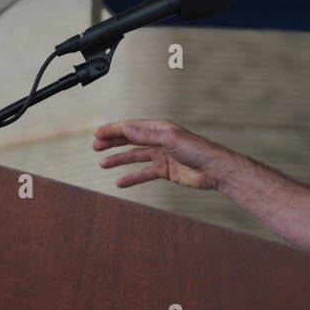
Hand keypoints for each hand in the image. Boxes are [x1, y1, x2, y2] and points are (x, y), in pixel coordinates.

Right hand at [92, 118, 232, 190]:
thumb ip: (147, 135)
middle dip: (112, 142)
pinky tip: (120, 182)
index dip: (114, 129)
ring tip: (102, 164)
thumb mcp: (170, 139)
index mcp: (159, 128)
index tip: (97, 134)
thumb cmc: (197, 150)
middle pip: (130, 140)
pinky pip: (144, 173)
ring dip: (119, 160)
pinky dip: (132, 177)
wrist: (214, 169)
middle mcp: (159, 140)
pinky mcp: (166, 170)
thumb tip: (126, 128)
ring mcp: (162, 155)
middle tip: (95, 147)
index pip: (131, 127)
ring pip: (135, 157)